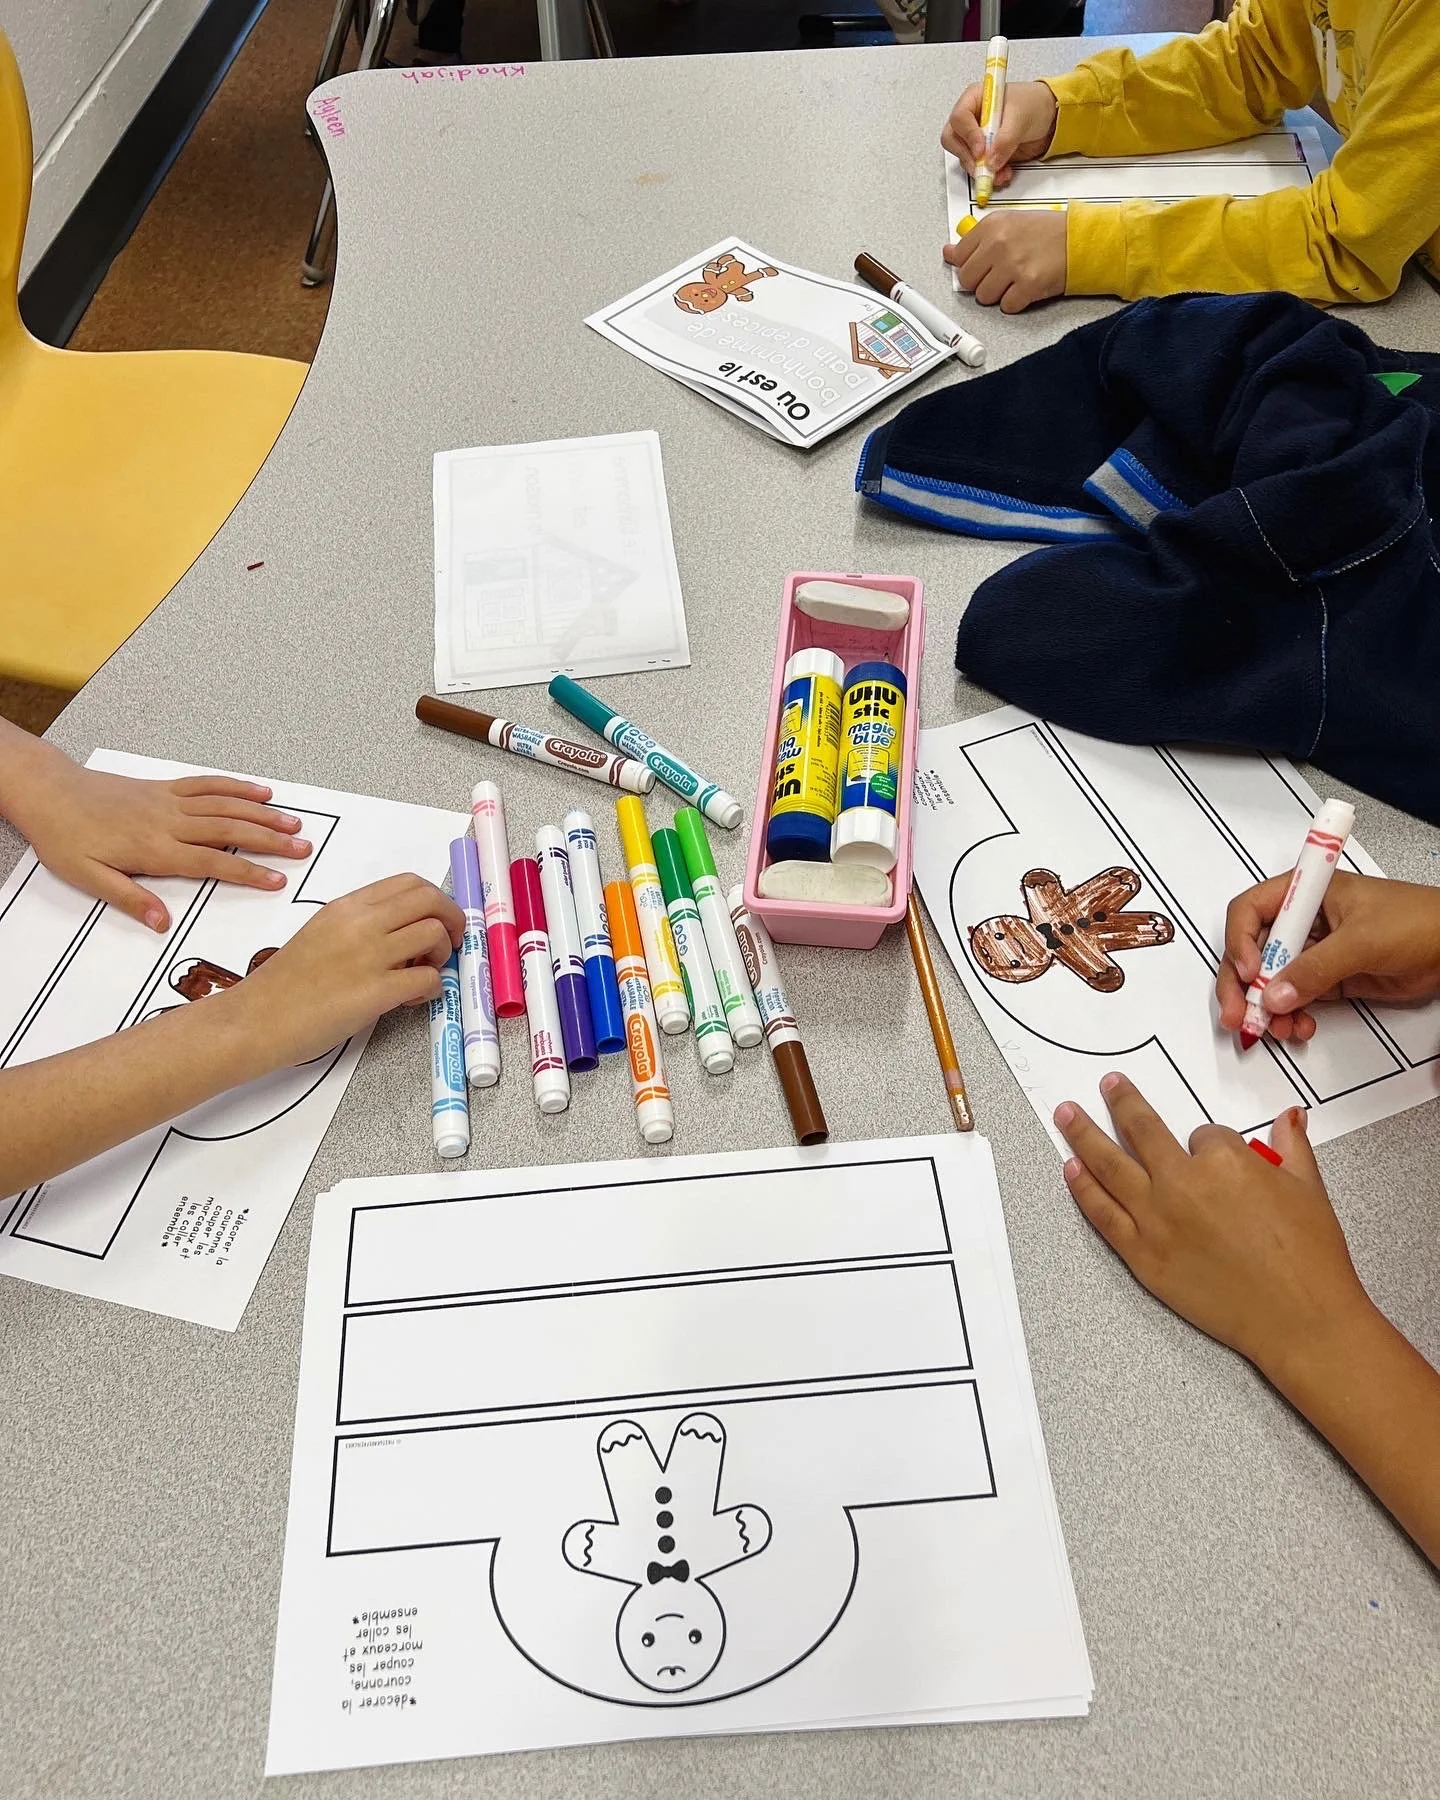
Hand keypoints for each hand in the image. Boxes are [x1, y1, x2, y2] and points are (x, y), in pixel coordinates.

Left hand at [9, 741, 310, 930]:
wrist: (49, 792)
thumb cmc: (65, 837)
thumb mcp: (88, 878)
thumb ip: (129, 898)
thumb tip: (161, 922)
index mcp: (154, 849)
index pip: (212, 862)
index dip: (247, 871)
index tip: (277, 879)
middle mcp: (169, 822)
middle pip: (230, 830)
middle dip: (270, 840)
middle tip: (303, 848)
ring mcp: (170, 801)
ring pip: (225, 806)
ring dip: (262, 814)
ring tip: (294, 824)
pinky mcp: (165, 788)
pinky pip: (207, 784)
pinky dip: (236, 787)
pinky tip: (260, 793)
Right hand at [228, 874, 464, 1068]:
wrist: (254, 1019)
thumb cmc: (285, 985)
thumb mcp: (322, 935)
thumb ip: (362, 927)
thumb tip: (403, 934)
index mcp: (347, 907)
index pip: (409, 883)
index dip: (436, 901)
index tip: (439, 920)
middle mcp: (360, 923)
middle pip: (431, 900)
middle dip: (452, 920)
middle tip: (449, 944)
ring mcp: (369, 956)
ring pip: (435, 934)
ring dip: (442, 955)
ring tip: (424, 973)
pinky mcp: (375, 992)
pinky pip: (428, 979)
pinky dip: (432, 988)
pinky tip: (413, 999)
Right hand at [941, 79, 1057, 188]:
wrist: (1049, 118)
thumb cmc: (1034, 104)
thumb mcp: (1021, 117)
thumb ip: (1005, 140)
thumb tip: (991, 161)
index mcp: (975, 98)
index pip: (959, 118)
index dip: (968, 136)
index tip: (981, 150)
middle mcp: (971, 118)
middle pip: (952, 140)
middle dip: (967, 156)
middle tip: (983, 165)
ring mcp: (976, 137)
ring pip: (964, 158)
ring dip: (979, 169)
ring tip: (999, 173)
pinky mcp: (984, 154)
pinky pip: (978, 168)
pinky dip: (988, 175)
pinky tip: (1003, 174)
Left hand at [943, 210, 1066, 312]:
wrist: (1080, 239)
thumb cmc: (1046, 232)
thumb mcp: (1009, 223)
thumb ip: (978, 239)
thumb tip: (949, 253)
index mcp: (992, 225)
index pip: (958, 256)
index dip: (968, 265)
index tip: (978, 267)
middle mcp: (999, 244)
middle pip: (967, 279)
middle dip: (980, 282)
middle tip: (997, 276)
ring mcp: (1013, 266)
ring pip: (984, 296)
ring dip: (997, 294)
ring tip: (1014, 280)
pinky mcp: (1028, 285)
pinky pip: (1006, 306)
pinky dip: (1015, 302)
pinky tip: (1025, 288)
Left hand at [1055, 1074, 1373, 1373]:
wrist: (1300, 1319)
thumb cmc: (1311, 1256)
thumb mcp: (1309, 1189)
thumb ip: (1290, 1147)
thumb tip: (1290, 1116)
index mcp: (1224, 1161)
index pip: (1205, 1135)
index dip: (1212, 1145)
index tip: (1220, 1156)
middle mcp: (1181, 1184)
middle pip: (1141, 1131)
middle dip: (1121, 1103)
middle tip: (1107, 1084)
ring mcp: (1156, 1220)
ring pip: (1109, 1165)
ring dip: (1083, 1135)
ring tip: (1065, 1114)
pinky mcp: (1142, 1256)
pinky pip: (1103, 1214)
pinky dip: (1084, 1189)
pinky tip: (1071, 1169)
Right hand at [1216, 870, 1439, 1042]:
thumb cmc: (1421, 920)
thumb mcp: (1363, 940)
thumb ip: (1316, 969)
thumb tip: (1276, 996)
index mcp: (1305, 892)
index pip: (1250, 911)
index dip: (1241, 942)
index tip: (1252, 972)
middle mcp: (1304, 920)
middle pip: (1252, 951)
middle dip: (1242, 986)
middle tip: (1238, 1014)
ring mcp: (1315, 950)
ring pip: (1271, 980)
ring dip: (1267, 1008)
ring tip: (1277, 1028)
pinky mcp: (1329, 977)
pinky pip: (1296, 997)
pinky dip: (1291, 1015)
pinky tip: (1300, 1025)